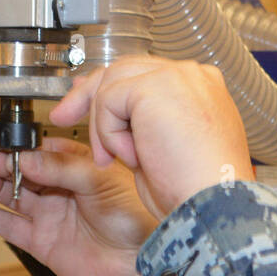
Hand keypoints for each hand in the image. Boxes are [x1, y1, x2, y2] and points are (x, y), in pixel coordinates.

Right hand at [0, 136, 158, 275]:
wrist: (139, 264)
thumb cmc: (134, 220)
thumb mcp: (100, 182)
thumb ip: (62, 169)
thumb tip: (27, 159)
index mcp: (80, 169)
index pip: (44, 152)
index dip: (27, 148)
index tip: (12, 144)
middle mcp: (63, 191)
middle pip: (24, 172)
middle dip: (7, 164)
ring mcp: (51, 216)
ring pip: (13, 196)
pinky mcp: (42, 242)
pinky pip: (10, 226)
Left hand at [49, 56, 254, 216]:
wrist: (213, 205)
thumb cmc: (195, 190)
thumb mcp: (161, 148)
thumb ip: (137, 121)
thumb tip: (100, 100)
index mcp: (200, 89)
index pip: (145, 75)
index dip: (112, 91)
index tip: (86, 107)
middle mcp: (192, 76)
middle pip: (124, 70)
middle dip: (89, 96)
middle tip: (63, 117)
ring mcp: (176, 76)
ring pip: (112, 85)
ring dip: (103, 127)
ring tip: (114, 160)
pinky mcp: (156, 86)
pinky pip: (109, 101)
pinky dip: (110, 134)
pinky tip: (134, 157)